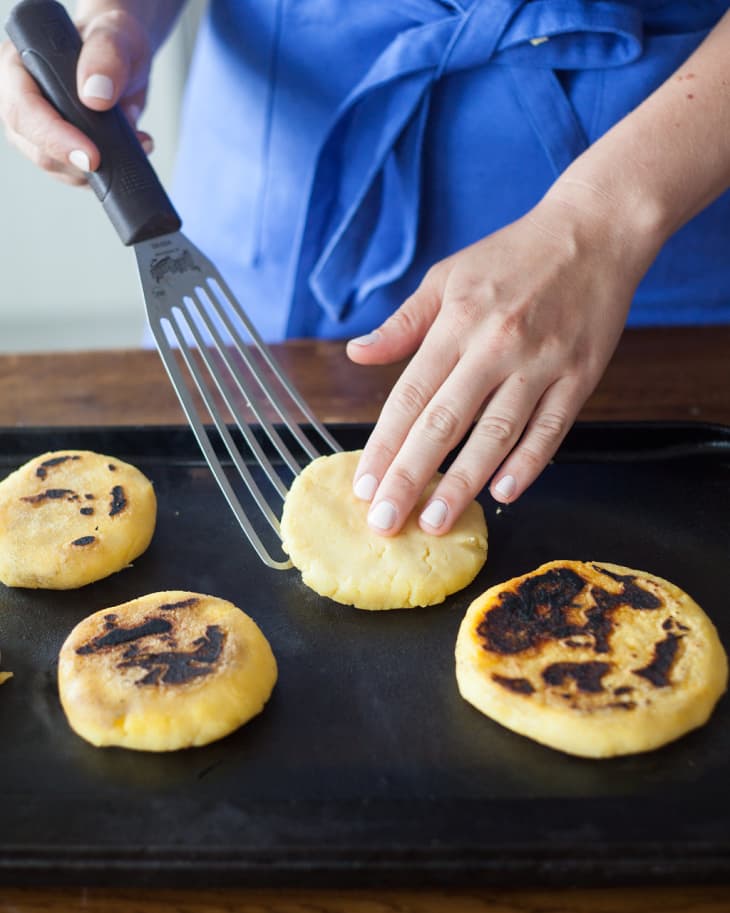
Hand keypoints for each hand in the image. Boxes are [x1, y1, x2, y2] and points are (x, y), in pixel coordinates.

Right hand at [0, 9, 153, 185]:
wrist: (125, 58)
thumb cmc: (113, 40)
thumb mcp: (116, 36)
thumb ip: (106, 57)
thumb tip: (95, 96)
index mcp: (19, 66)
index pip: (23, 111)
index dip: (55, 138)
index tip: (91, 156)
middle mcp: (22, 101)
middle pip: (37, 149)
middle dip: (81, 162)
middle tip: (119, 154)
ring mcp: (40, 130)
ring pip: (60, 169)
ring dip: (101, 168)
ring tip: (137, 138)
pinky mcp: (62, 151)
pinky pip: (81, 175)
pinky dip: (109, 171)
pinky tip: (132, 147)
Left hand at [346, 185, 657, 536]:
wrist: (594, 232)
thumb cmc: (512, 256)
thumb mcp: (447, 276)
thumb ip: (403, 323)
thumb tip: (357, 354)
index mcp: (456, 322)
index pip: (409, 397)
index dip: (383, 445)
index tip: (364, 485)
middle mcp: (495, 345)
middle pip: (444, 422)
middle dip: (410, 477)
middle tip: (386, 522)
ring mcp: (541, 363)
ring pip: (496, 433)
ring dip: (463, 482)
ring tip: (435, 521)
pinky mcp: (580, 376)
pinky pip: (552, 427)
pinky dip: (529, 462)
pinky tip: (504, 492)